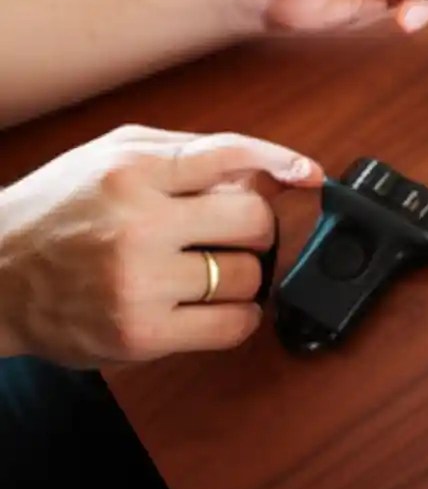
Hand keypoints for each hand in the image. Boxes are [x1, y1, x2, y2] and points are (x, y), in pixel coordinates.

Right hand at [0, 126, 323, 367]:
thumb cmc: (58, 210)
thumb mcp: (114, 157)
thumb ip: (190, 154)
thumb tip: (270, 167)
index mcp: (130, 171)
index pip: (230, 155)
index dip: (280, 161)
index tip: (308, 174)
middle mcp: (136, 224)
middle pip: (253, 221)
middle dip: (254, 227)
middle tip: (230, 234)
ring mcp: (139, 283)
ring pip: (249, 277)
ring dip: (243, 274)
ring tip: (207, 269)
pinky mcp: (142, 334)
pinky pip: (234, 326)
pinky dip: (239, 315)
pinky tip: (214, 303)